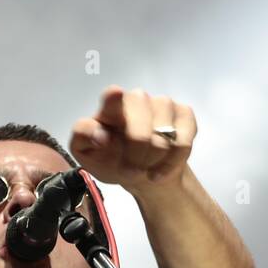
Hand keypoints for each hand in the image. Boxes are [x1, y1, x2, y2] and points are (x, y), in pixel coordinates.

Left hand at [70, 86, 195, 195]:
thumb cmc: (110, 159)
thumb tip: (99, 135)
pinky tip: (160, 172)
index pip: (111, 99)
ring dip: (155, 158)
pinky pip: (183, 140)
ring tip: (145, 170)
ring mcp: (162, 105)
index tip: (114, 95)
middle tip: (130, 171)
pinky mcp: (184, 115)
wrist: (141, 172)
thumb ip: (84, 138)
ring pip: (165, 132)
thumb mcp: (87, 154)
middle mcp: (137, 100)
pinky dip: (173, 162)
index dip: (114, 98)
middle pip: (141, 125)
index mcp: (110, 109)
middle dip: (136, 154)